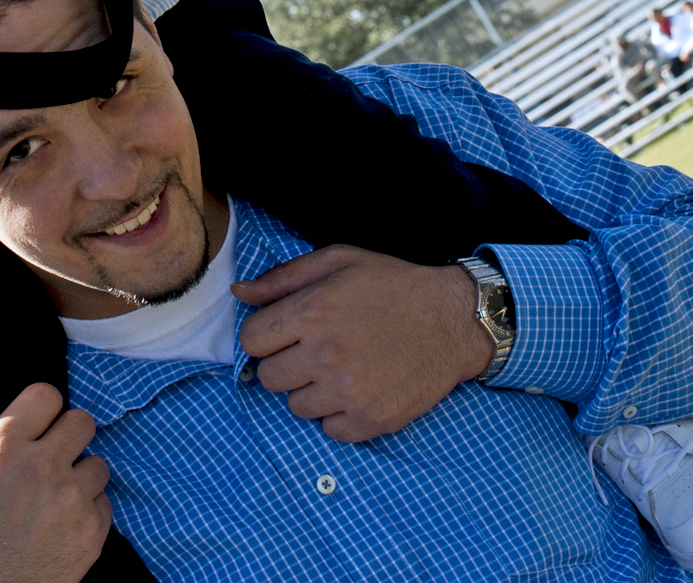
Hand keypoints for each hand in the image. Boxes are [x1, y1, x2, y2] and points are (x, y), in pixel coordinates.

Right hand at [0, 383, 112, 582]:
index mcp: (3, 448)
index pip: (47, 394)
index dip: (44, 406)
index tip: (38, 422)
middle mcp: (43, 466)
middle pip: (83, 421)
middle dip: (70, 435)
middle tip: (56, 454)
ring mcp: (72, 498)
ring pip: (98, 463)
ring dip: (81, 475)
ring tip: (60, 493)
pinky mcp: (92, 530)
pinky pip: (104, 502)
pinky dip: (89, 510)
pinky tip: (65, 522)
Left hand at [234, 245, 494, 442]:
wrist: (454, 320)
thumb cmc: (393, 285)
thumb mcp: (340, 262)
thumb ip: (283, 278)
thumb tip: (238, 292)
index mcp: (312, 312)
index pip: (251, 341)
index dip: (267, 335)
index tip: (289, 333)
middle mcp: (325, 355)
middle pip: (269, 378)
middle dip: (288, 363)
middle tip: (320, 350)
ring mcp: (348, 392)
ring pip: (296, 407)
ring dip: (313, 391)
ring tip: (345, 367)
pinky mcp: (370, 421)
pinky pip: (329, 430)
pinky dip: (340, 414)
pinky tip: (362, 388)